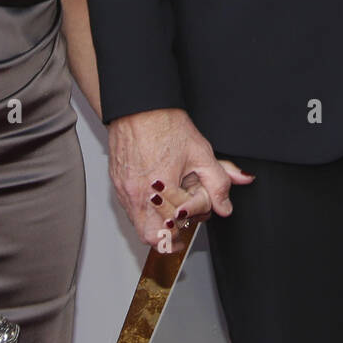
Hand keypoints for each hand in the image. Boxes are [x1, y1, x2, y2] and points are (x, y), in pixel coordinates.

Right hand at [107, 108, 254, 248]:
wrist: (139, 105)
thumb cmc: (165, 124)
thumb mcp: (201, 153)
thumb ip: (219, 182)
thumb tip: (226, 205)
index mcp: (161, 189)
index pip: (178, 223)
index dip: (191, 220)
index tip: (197, 213)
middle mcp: (138, 194)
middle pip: (151, 237)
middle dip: (169, 237)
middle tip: (181, 229)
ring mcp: (124, 190)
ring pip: (137, 225)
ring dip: (155, 225)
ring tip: (169, 212)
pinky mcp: (116, 182)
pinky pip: (128, 208)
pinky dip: (143, 209)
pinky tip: (154, 196)